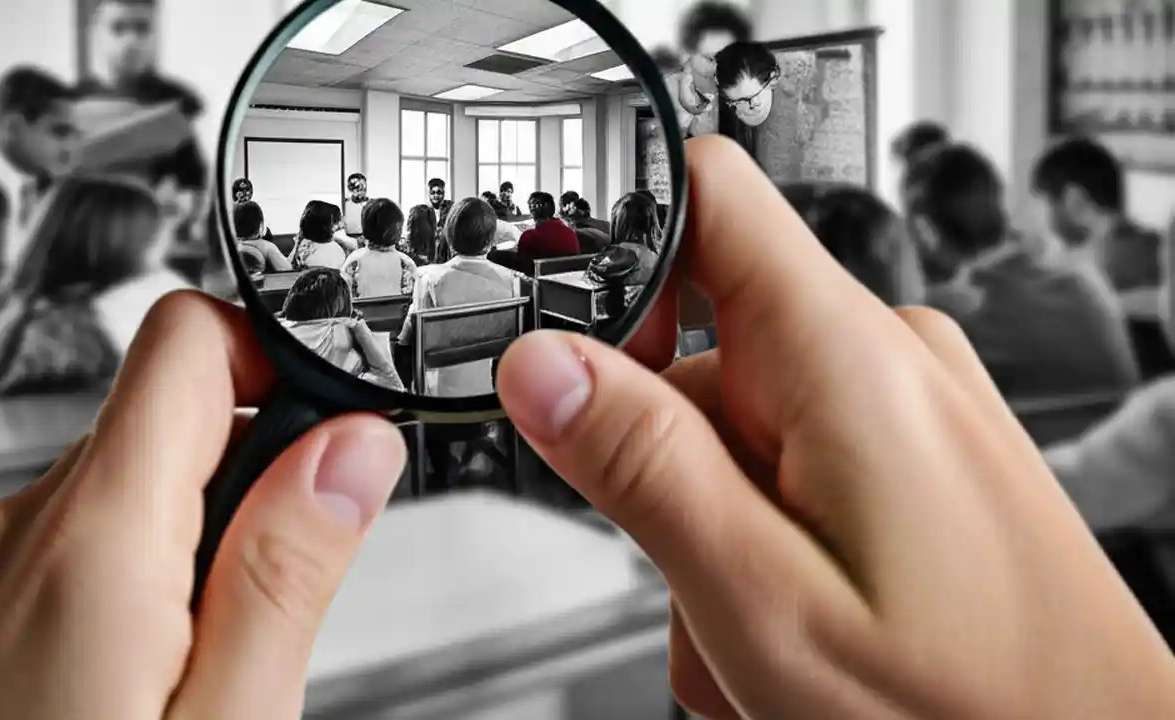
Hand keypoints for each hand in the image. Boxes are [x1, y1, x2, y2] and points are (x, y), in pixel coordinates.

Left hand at [0, 293, 405, 718]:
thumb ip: (290, 569)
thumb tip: (352, 450)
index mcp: (94, 541)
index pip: (189, 343)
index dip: (277, 358)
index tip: (334, 430)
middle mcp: (18, 535)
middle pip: (168, 414)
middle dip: (256, 470)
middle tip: (293, 582)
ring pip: (126, 484)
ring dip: (200, 533)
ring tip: (222, 653)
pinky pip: (75, 546)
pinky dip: (141, 574)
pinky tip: (154, 677)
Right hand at [497, 135, 1174, 718]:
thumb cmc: (974, 707)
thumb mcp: (761, 595)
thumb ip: (641, 465)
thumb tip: (540, 365)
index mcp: (842, 357)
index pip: (704, 194)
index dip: (615, 251)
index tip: (574, 355)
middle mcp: (884, 359)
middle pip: (697, 353)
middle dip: (664, 468)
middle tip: (696, 575)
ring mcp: (907, 409)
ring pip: (738, 431)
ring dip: (715, 530)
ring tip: (758, 633)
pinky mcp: (917, 456)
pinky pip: (796, 465)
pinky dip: (769, 541)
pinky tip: (797, 623)